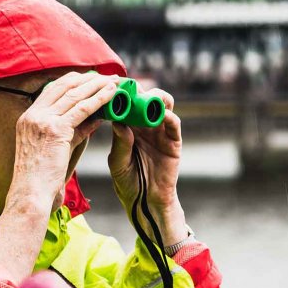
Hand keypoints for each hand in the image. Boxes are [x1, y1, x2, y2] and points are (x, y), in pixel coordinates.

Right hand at [9, 71, 119, 208]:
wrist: (30, 194)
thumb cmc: (42, 178)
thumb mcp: (57, 148)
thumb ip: (74, 131)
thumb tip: (94, 118)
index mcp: (28, 118)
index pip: (53, 90)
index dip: (74, 81)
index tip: (92, 78)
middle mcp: (33, 115)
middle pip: (64, 86)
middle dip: (88, 79)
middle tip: (107, 76)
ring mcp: (42, 120)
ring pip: (74, 94)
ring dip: (97, 85)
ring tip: (114, 81)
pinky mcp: (55, 130)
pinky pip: (82, 109)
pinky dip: (99, 98)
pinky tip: (112, 94)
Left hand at [108, 86, 189, 243]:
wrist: (145, 201)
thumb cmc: (127, 181)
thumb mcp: (117, 163)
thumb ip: (120, 144)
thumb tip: (119, 123)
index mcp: (128, 127)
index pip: (127, 103)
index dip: (122, 94)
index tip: (114, 87)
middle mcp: (145, 125)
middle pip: (146, 98)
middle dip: (140, 91)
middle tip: (132, 91)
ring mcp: (160, 131)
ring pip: (163, 104)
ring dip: (156, 98)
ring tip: (148, 100)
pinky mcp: (173, 141)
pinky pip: (174, 123)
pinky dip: (169, 116)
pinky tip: (161, 115)